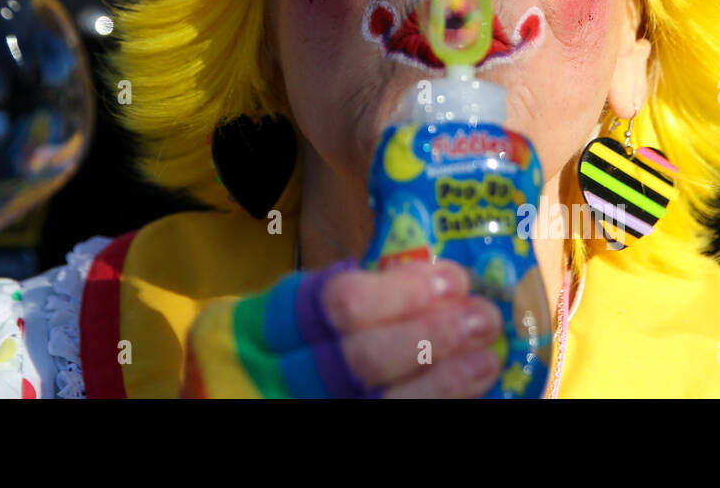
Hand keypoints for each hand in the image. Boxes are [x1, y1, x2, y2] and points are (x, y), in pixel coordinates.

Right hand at [182, 259, 502, 397]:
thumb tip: (421, 274)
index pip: (336, 303)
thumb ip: (332, 298)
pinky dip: (432, 406)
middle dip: (432, 335)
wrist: (234, 400)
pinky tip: (464, 393)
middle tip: (482, 316)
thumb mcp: (278, 316)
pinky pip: (394, 426)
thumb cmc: (265, 351)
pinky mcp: (330, 443)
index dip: (402, 292)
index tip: (452, 278)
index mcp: (259, 324)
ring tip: (485, 358)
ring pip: (382, 404)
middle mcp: (276, 376)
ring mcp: (303, 413)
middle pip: (363, 358)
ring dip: (444, 381)